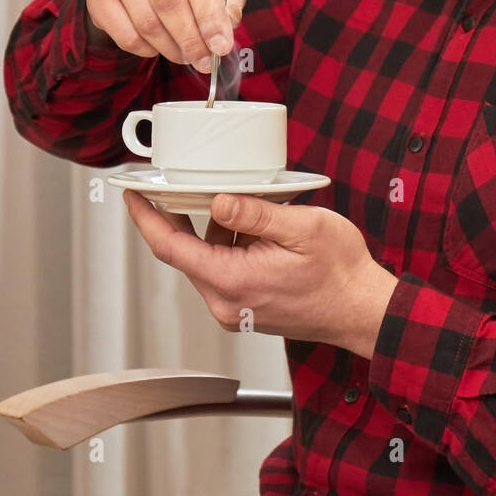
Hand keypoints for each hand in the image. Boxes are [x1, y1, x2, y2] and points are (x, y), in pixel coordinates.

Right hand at [84, 0, 245, 70]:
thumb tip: (222, 32)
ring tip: (185, 54)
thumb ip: (229, 5)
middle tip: (204, 62)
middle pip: (168, 1)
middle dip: (190, 39)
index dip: (210, 16)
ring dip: (170, 48)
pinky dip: (145, 49)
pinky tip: (158, 45)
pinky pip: (125, 33)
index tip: (220, 46)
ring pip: (146, 21)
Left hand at [123, 190, 397, 357]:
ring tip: (261, 216)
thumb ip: (255, 214)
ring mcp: (233, 308)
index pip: (171, 247)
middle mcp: (225, 301)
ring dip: (222, 232)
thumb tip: (217, 202)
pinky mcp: (244, 308)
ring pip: (208, 258)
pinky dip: (234, 246)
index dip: (146, 218)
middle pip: (187, 252)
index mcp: (232, 280)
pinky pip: (225, 269)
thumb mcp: (302, 228)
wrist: (363, 310)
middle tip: (200, 185)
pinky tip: (264, 235)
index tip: (132, 195)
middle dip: (192, 215)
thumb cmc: (341, 274)